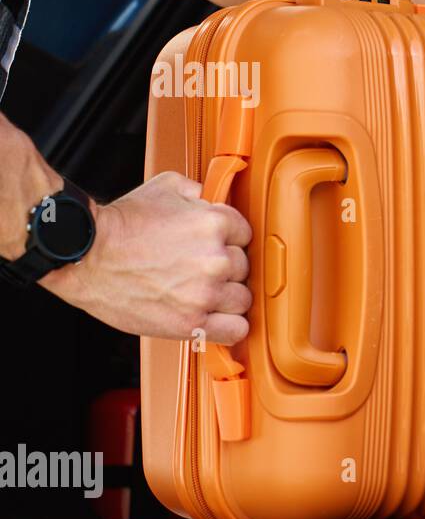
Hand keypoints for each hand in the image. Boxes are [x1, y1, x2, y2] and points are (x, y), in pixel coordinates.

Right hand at [42, 172, 252, 344]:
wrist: (86, 257)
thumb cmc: (120, 225)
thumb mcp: (164, 188)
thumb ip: (199, 191)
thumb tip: (214, 198)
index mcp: (214, 224)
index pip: (245, 235)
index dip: (228, 240)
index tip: (214, 247)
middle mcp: (215, 259)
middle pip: (244, 267)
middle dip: (225, 267)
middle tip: (198, 269)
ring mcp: (205, 293)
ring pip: (242, 298)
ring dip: (227, 296)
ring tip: (202, 292)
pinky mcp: (192, 322)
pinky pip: (236, 329)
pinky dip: (230, 325)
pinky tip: (216, 317)